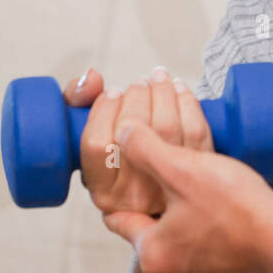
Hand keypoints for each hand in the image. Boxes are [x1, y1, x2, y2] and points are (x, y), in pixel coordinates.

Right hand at [64, 66, 212, 220]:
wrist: (168, 192)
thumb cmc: (116, 155)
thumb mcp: (82, 140)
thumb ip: (75, 101)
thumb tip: (92, 78)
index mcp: (104, 191)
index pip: (98, 145)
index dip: (104, 110)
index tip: (112, 92)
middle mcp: (135, 195)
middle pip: (135, 134)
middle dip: (137, 97)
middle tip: (138, 82)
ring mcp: (169, 186)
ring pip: (167, 128)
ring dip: (163, 93)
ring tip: (158, 78)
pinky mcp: (197, 174)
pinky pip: (195, 130)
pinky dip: (187, 102)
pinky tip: (178, 88)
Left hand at [102, 123, 272, 272]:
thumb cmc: (236, 207)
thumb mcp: (184, 169)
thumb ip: (147, 148)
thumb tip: (123, 133)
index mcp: (153, 256)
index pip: (120, 220)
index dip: (126, 194)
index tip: (133, 179)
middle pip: (156, 236)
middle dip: (164, 210)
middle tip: (178, 185)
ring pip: (187, 250)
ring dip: (193, 229)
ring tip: (208, 202)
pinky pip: (215, 262)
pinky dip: (219, 245)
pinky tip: (231, 224)